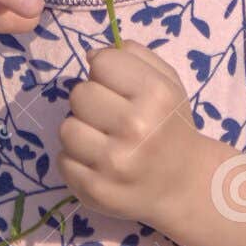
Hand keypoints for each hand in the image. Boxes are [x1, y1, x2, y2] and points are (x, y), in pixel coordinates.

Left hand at [55, 38, 200, 225]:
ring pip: (66, 128)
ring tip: (102, 140)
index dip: (107, 72)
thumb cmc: (169, 125)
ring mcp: (114, 162)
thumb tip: (92, 56)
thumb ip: (134, 56)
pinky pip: (63, 160)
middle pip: (79, 94)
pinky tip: (98, 162)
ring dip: (81, 131)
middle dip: (92, 102)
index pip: (101, 63)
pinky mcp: (95, 190)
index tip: (119, 88)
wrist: (182, 184)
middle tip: (110, 117)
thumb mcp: (167, 82)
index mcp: (156, 95)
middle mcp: (136, 127)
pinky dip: (76, 159)